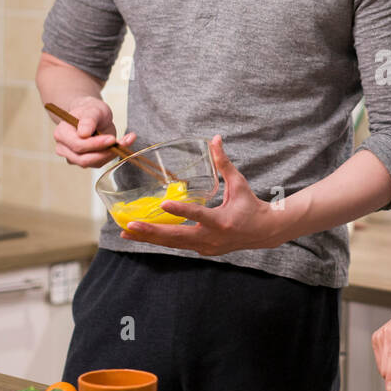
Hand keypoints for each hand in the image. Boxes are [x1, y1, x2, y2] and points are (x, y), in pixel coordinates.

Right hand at [53, 97, 135, 167]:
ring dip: (112, 154)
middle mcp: (64, 148)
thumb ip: (88, 120)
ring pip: (94, 163)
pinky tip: (123, 144)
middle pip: (84, 159)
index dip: (95, 144)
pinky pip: (100, 163)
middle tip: (122, 142)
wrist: (92, 115)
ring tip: (126, 140)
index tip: (112, 139)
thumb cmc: (91, 110)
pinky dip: (113, 155)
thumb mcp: (93, 110)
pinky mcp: (85, 161)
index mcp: (62, 133)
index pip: (77, 145)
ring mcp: (73, 157)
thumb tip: (83, 133)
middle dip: (105, 152)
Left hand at [120, 136, 286, 255]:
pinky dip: (160, 239)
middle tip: (130, 225)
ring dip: (149, 238)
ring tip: (125, 232)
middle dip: (152, 232)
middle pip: (177, 237)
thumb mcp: (239, 183)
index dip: (182, 210)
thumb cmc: (251, 205)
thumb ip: (223, 163)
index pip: (200, 215)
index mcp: (223, 220)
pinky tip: (142, 234)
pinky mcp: (203, 250)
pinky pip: (177, 245)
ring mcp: (206, 247)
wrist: (264, 232)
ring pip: (173, 244)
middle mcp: (212, 238)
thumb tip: (215, 139)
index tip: (164, 203)